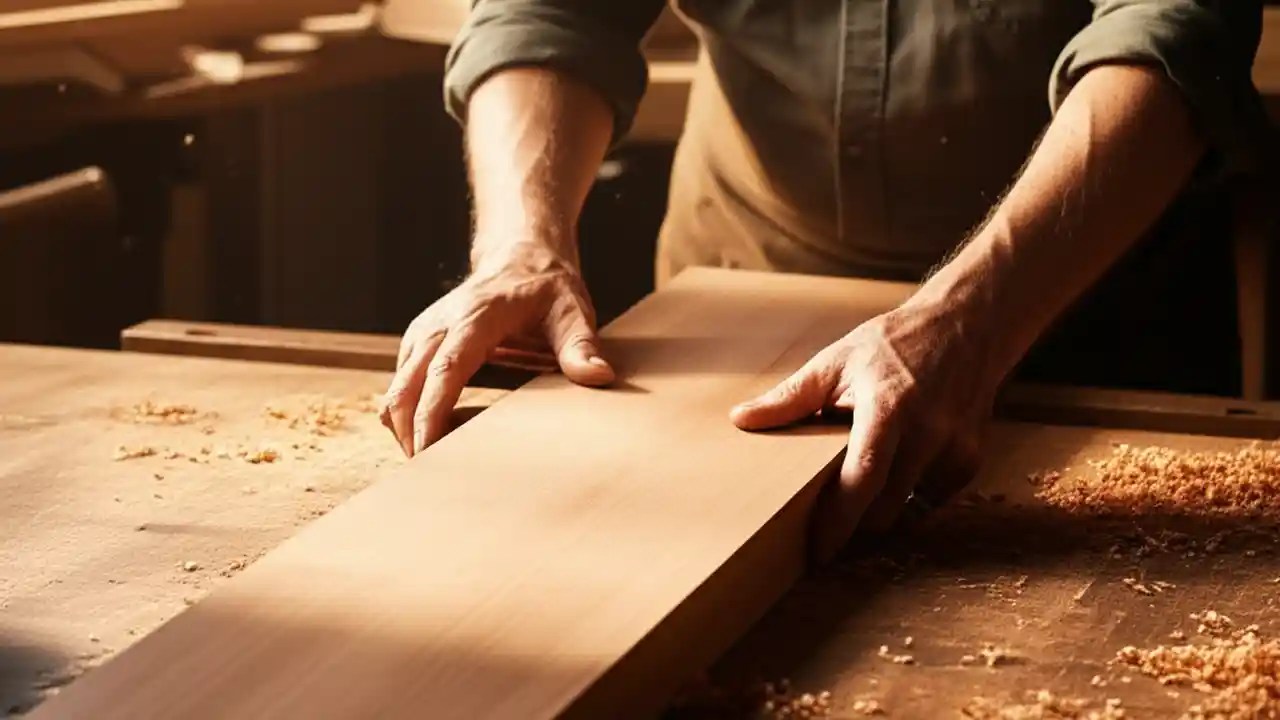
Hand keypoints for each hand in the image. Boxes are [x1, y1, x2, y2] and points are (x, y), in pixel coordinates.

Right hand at [381, 240, 613, 455]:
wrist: (520, 259)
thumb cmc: (547, 289)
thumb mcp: (573, 311)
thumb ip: (581, 345)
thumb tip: (598, 376)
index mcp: (476, 316)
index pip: (444, 369)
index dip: (431, 412)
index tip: (427, 449)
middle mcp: (441, 323)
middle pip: (407, 383)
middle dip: (410, 431)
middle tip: (428, 473)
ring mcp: (424, 332)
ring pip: (397, 386)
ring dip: (404, 426)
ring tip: (428, 463)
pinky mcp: (419, 343)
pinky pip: (401, 383)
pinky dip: (406, 412)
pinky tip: (428, 437)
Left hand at [730, 300, 997, 561]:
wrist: (967, 326)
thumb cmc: (894, 343)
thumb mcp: (836, 361)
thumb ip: (791, 397)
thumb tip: (742, 420)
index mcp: (888, 408)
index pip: (861, 479)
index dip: (839, 522)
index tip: (818, 551)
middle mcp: (927, 432)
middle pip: (884, 507)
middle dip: (854, 523)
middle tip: (827, 520)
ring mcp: (954, 448)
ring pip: (908, 509)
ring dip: (881, 509)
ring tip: (861, 490)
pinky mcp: (970, 459)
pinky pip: (931, 498)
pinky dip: (910, 495)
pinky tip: (898, 467)